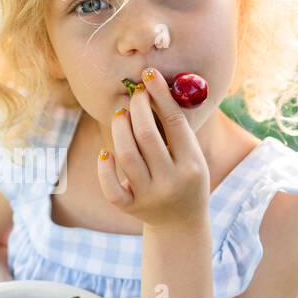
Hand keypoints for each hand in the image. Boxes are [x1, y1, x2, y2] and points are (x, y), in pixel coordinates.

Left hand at [98, 67, 210, 230]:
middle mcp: (171, 181)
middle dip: (137, 108)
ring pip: (126, 155)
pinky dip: (104, 167)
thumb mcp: (193, 156)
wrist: (181, 223)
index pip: (174, 122)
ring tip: (121, 114)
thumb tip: (155, 87)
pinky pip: (111, 186)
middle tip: (134, 94)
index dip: (160, 95)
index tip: (148, 75)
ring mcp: (149, 196)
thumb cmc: (186, 178)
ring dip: (120, 128)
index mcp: (192, 164)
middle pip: (147, 136)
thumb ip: (177, 128)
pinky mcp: (130, 208)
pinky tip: (106, 152)